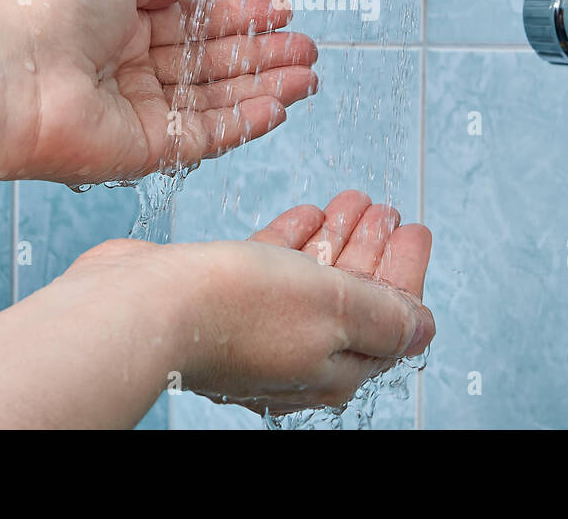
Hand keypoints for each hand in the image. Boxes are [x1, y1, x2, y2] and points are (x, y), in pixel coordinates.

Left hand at [0, 0, 318, 184]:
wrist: (9, 73)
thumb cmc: (46, 14)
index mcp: (121, 27)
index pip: (195, 22)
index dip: (240, 16)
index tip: (282, 8)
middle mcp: (132, 72)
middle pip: (213, 65)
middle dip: (264, 56)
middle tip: (308, 49)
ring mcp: (140, 115)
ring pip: (217, 104)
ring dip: (265, 90)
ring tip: (309, 78)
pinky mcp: (143, 153)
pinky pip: (204, 139)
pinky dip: (243, 125)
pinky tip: (277, 108)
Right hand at [0, 192, 433, 428]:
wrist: (142, 308)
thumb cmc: (239, 309)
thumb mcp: (337, 306)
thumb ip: (386, 315)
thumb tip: (424, 327)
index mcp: (334, 367)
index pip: (390, 317)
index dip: (407, 269)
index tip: (418, 228)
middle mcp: (295, 353)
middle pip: (351, 296)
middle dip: (371, 249)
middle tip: (386, 209)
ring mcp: (255, 328)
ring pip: (310, 277)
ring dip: (335, 237)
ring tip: (352, 199)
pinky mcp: (217, 299)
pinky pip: (268, 266)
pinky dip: (292, 237)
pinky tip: (306, 212)